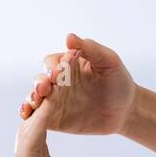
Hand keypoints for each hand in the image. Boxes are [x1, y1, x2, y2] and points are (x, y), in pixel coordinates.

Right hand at [20, 33, 137, 135]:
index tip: (59, 72)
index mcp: (67, 65)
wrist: (127, 111)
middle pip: (40, 80)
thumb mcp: (108, 61)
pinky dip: (31, 116)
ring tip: (36, 101)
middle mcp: (58, 82)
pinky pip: (39, 118)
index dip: (53, 67)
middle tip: (44, 88)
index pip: (52, 63)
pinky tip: (29, 116)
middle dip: (39, 83)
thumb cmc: (118, 81)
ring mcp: (56, 101)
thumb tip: (69, 37)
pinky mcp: (56, 119)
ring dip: (32, 99)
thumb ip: (90, 48)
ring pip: (36, 99)